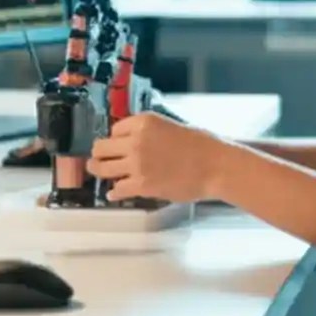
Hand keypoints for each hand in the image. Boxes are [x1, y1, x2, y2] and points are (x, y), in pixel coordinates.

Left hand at [87, 112, 222, 202]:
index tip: (117, 146)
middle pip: (101, 148)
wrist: (215, 166)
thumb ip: (149, 133)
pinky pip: (116, 189)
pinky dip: (114, 192)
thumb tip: (134, 142)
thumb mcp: (171, 126)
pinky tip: (113, 194)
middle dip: (100, 154)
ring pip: (102, 169)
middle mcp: (134, 141)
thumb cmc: (201, 144)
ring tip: (99, 173)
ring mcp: (136, 164)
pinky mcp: (141, 185)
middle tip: (100, 160)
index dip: (115, 139)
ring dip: (100, 171)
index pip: (114, 129)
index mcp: (143, 122)